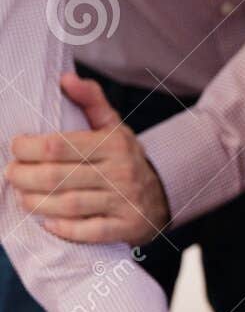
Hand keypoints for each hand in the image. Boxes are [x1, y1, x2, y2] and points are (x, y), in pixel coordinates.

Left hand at [4, 72, 169, 244]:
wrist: (161, 195)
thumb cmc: (124, 158)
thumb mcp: (113, 126)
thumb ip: (90, 100)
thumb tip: (65, 79)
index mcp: (114, 144)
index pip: (60, 145)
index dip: (29, 147)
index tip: (14, 147)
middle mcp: (120, 172)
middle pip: (58, 176)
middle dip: (25, 176)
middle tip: (10, 174)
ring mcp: (124, 201)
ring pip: (70, 205)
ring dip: (37, 203)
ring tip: (21, 197)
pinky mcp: (126, 227)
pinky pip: (89, 232)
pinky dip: (65, 229)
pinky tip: (47, 223)